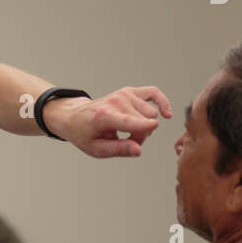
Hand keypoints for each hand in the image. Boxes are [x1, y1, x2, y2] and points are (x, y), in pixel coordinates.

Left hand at [45, 86, 171, 157]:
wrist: (74, 117)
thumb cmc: (85, 134)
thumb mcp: (96, 149)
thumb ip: (118, 150)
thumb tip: (138, 151)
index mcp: (104, 116)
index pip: (127, 120)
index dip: (142, 125)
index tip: (154, 126)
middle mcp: (116, 102)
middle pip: (146, 120)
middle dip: (142, 134)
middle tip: (126, 139)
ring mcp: (123, 95)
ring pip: (152, 113)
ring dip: (145, 125)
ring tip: (129, 130)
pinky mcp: (129, 91)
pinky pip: (153, 93)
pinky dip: (162, 102)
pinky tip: (167, 113)